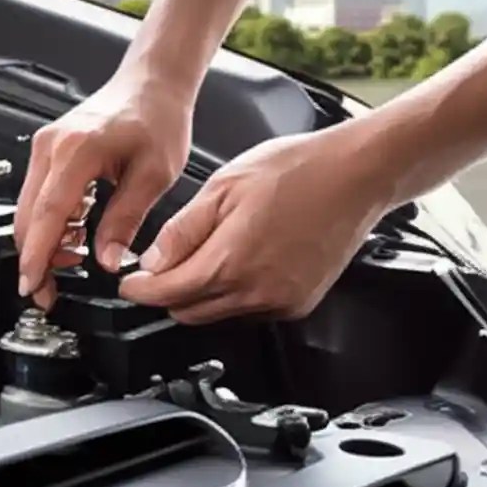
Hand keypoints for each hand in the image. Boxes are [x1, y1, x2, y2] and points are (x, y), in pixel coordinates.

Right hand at [15, 70, 192, 308]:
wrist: (151, 84)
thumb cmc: (157, 118)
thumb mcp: (153, 176)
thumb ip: (125, 220)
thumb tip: (105, 260)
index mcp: (76, 152)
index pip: (46, 214)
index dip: (37, 256)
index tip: (33, 285)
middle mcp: (51, 147)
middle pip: (27, 217)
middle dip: (35, 259)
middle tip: (49, 291)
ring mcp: (45, 147)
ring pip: (28, 209)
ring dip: (44, 241)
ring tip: (73, 260)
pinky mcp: (48, 151)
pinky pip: (37, 195)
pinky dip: (50, 222)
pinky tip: (75, 234)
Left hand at [119, 126, 393, 323]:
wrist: (357, 174)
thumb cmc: (297, 170)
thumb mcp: (222, 188)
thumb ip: (182, 231)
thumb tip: (151, 261)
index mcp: (231, 262)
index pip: (166, 295)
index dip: (138, 290)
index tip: (129, 283)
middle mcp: (257, 292)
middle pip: (188, 312)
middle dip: (167, 293)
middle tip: (161, 266)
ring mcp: (281, 303)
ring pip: (218, 315)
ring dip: (200, 296)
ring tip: (204, 255)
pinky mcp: (300, 304)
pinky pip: (250, 313)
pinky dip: (233, 296)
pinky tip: (237, 263)